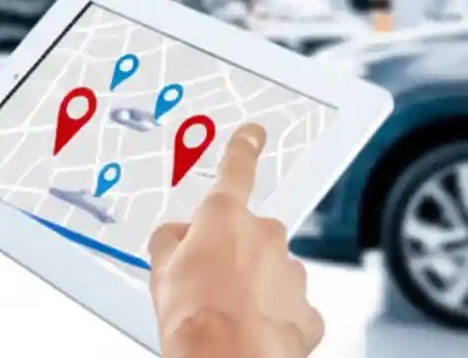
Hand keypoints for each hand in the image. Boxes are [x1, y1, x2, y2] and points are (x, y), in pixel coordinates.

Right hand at [148, 123, 323, 357]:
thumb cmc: (192, 319)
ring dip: (255, 289)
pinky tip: (253, 334)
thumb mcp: (160, 272)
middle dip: (235, 255)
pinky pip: (288, 309)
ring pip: (272, 273)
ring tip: (229, 317)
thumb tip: (175, 237)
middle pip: (250, 236)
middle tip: (209, 286)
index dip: (243, 148)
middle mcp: (264, 235)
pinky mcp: (307, 311)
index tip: (254, 133)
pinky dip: (273, 320)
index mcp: (224, 218)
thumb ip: (169, 242)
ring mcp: (291, 272)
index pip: (236, 170)